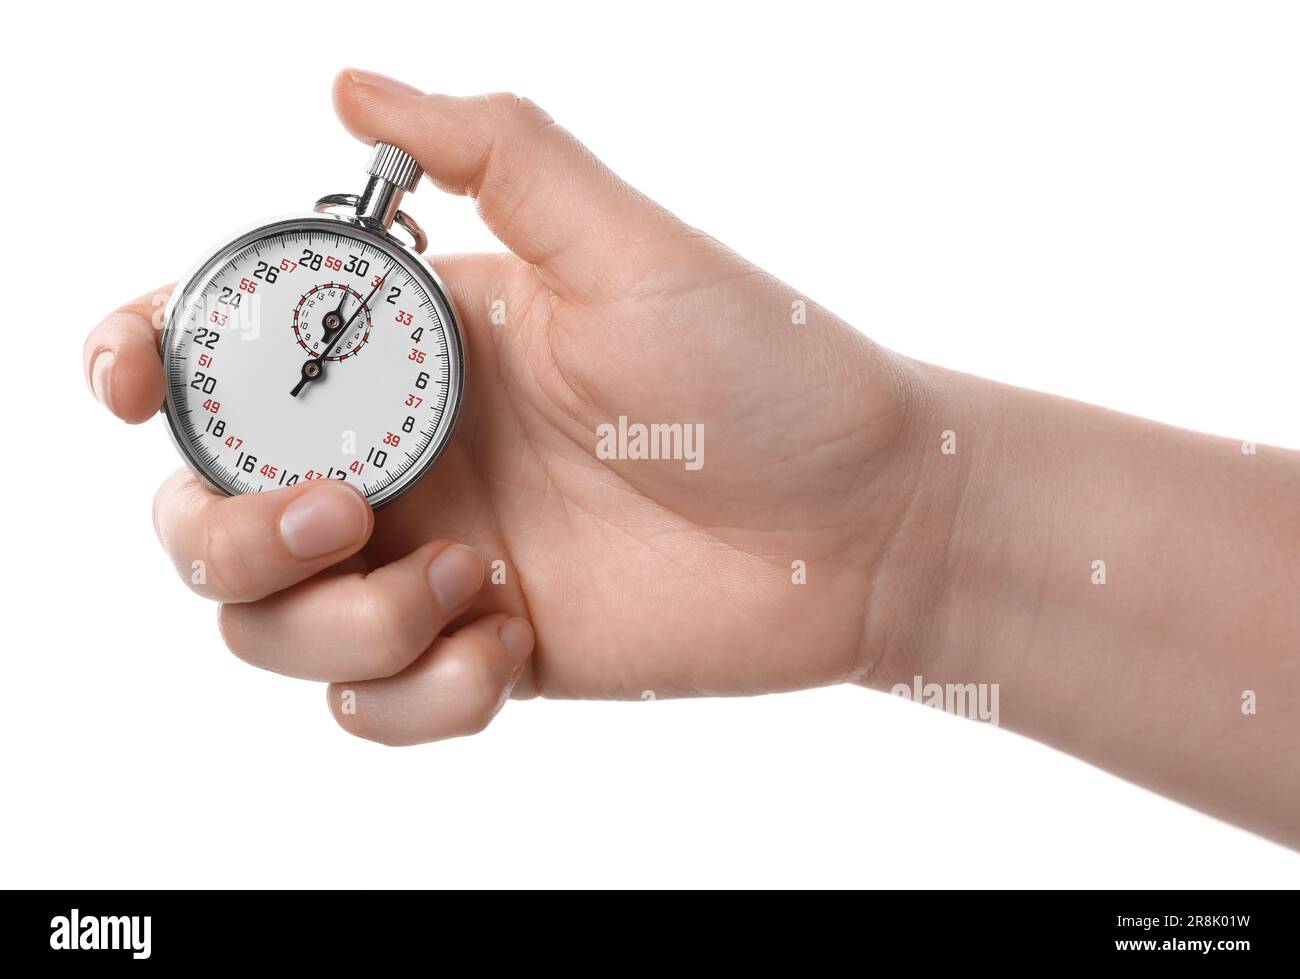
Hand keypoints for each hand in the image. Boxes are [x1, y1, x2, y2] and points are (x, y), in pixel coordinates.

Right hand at [83, 69, 939, 744]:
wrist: (865, 521)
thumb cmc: (765, 371)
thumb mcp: (627, 246)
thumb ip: (496, 155)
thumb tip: (348, 87)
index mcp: (414, 350)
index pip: (224, 354)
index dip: (140, 363)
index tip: (129, 378)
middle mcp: (406, 455)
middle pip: (209, 510)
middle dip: (234, 529)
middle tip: (351, 513)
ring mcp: (435, 563)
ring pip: (271, 626)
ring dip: (339, 623)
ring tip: (478, 586)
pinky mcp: (480, 654)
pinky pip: (371, 704)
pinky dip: (415, 694)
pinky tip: (512, 647)